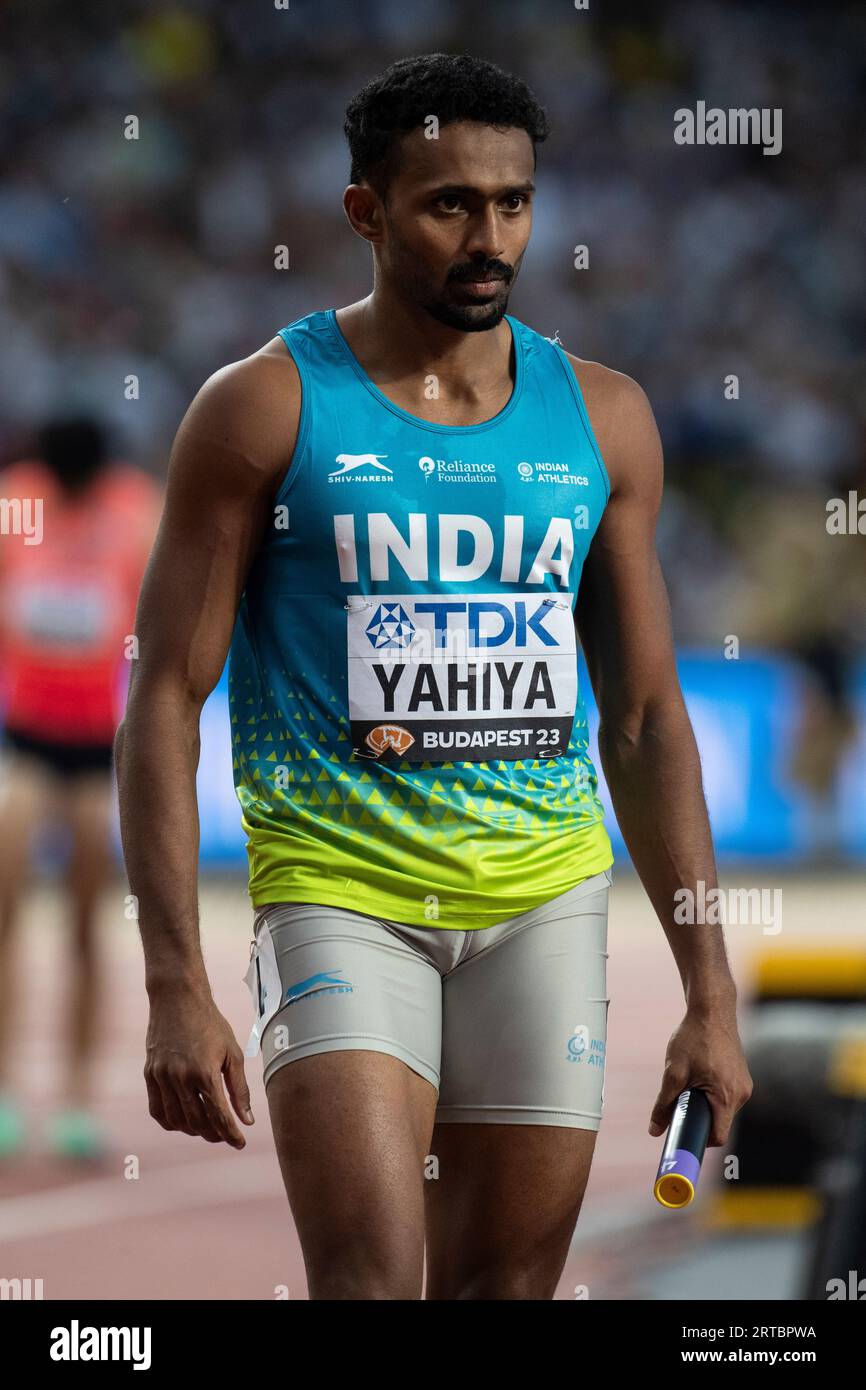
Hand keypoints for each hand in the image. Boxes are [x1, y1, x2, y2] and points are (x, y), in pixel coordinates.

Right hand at [144, 985, 254, 1147]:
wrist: (178, 999)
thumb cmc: (210, 1024)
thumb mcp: (232, 1053)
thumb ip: (239, 1089)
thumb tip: (247, 1120)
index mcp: (204, 1072)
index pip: (219, 1116)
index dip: (231, 1134)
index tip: (240, 1143)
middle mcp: (180, 1078)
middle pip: (197, 1123)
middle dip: (214, 1134)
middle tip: (225, 1135)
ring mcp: (162, 1077)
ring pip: (176, 1121)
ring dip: (193, 1131)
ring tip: (207, 1129)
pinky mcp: (150, 1075)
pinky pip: (157, 1110)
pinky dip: (171, 1122)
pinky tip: (184, 1121)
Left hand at [648, 1007, 752, 1146]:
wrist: (712, 1010)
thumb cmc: (694, 1038)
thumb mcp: (673, 1072)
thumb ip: (663, 1104)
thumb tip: (654, 1131)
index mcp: (728, 1096)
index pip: (718, 1136)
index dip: (699, 1142)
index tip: (682, 1138)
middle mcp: (742, 1094)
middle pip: (719, 1123)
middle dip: (698, 1118)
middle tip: (679, 1104)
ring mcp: (744, 1084)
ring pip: (722, 1108)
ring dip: (704, 1103)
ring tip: (690, 1081)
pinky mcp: (742, 1076)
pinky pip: (726, 1095)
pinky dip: (711, 1092)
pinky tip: (699, 1074)